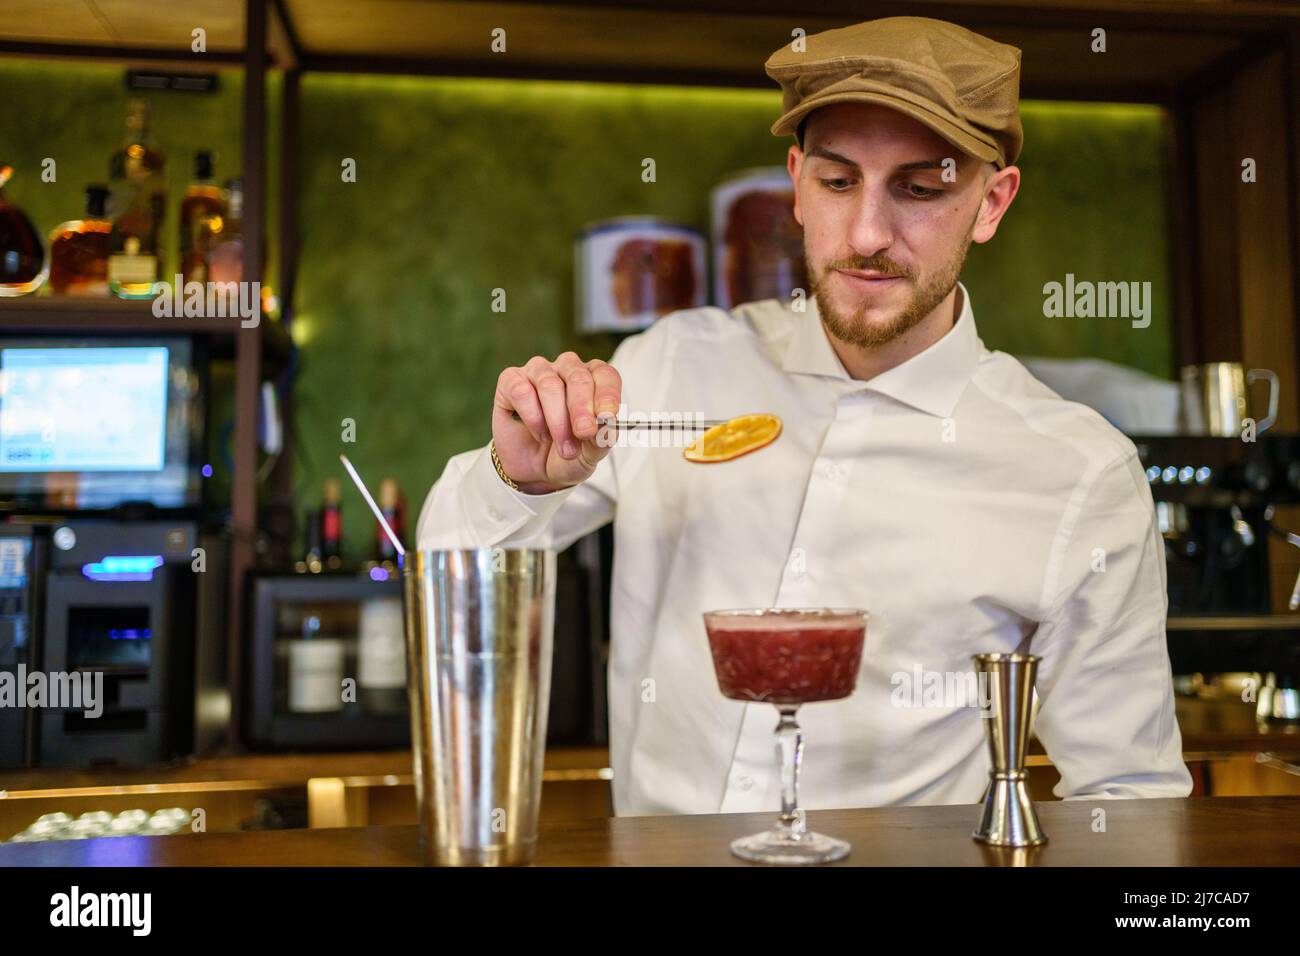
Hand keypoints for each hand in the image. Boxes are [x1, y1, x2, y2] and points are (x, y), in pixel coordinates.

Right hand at [492, 351, 621, 493]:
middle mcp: (567, 369)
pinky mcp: (511, 381)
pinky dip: (532, 417)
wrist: (534, 470)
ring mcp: (538, 372)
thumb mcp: (590, 454)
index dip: (607, 395)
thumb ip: (601, 438)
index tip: (606, 417)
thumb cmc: (567, 453)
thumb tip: (606, 424)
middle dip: (581, 410)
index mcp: (593, 379)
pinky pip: (521, 391)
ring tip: (563, 446)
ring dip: (557, 420)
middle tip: (583, 433)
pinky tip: (539, 433)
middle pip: (578, 377)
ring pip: (549, 384)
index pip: (605, 375)